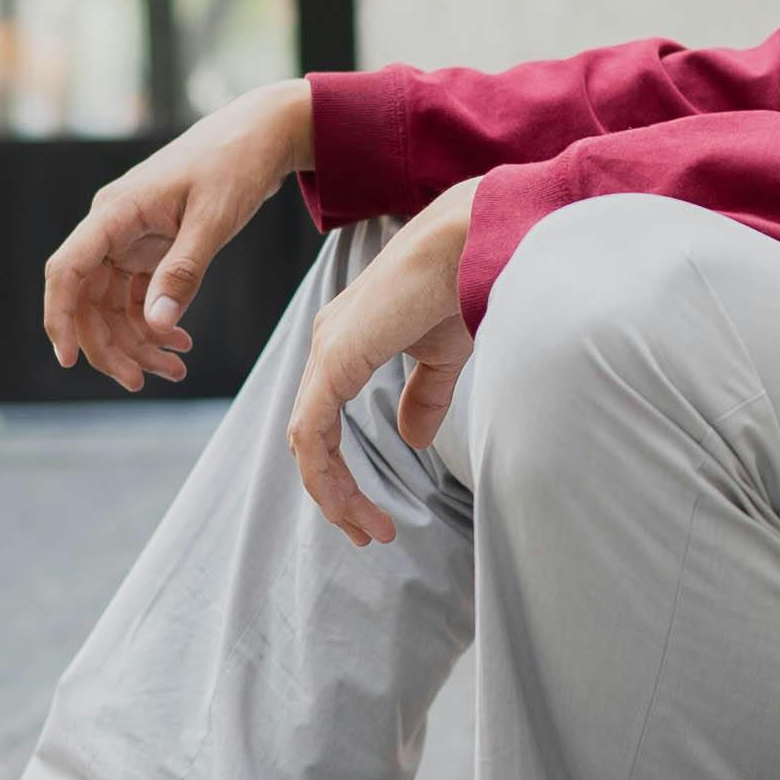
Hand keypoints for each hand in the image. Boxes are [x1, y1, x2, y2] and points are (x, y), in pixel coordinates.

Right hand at [41, 81, 317, 391]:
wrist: (259, 135)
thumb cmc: (234, 164)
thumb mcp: (213, 219)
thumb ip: (184, 272)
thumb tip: (155, 325)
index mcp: (115, 213)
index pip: (67, 270)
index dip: (59, 317)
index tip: (67, 360)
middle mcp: (113, 227)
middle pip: (86, 298)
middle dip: (109, 345)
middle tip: (140, 382)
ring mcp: (130, 239)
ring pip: (112, 304)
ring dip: (136, 342)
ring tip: (175, 370)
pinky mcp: (151, 247)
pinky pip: (138, 296)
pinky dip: (155, 324)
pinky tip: (180, 345)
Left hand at [287, 183, 480, 541]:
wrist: (473, 244)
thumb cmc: (462, 285)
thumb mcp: (442, 355)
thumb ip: (424, 396)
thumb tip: (411, 439)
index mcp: (346, 344)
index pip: (325, 422)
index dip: (343, 474)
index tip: (376, 516)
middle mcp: (327, 347)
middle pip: (310, 438)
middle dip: (336, 494)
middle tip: (369, 534)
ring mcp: (327, 352)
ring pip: (306, 442)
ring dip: (333, 494)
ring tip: (368, 530)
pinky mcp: (335, 360)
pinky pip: (313, 432)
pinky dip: (325, 474)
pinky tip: (350, 504)